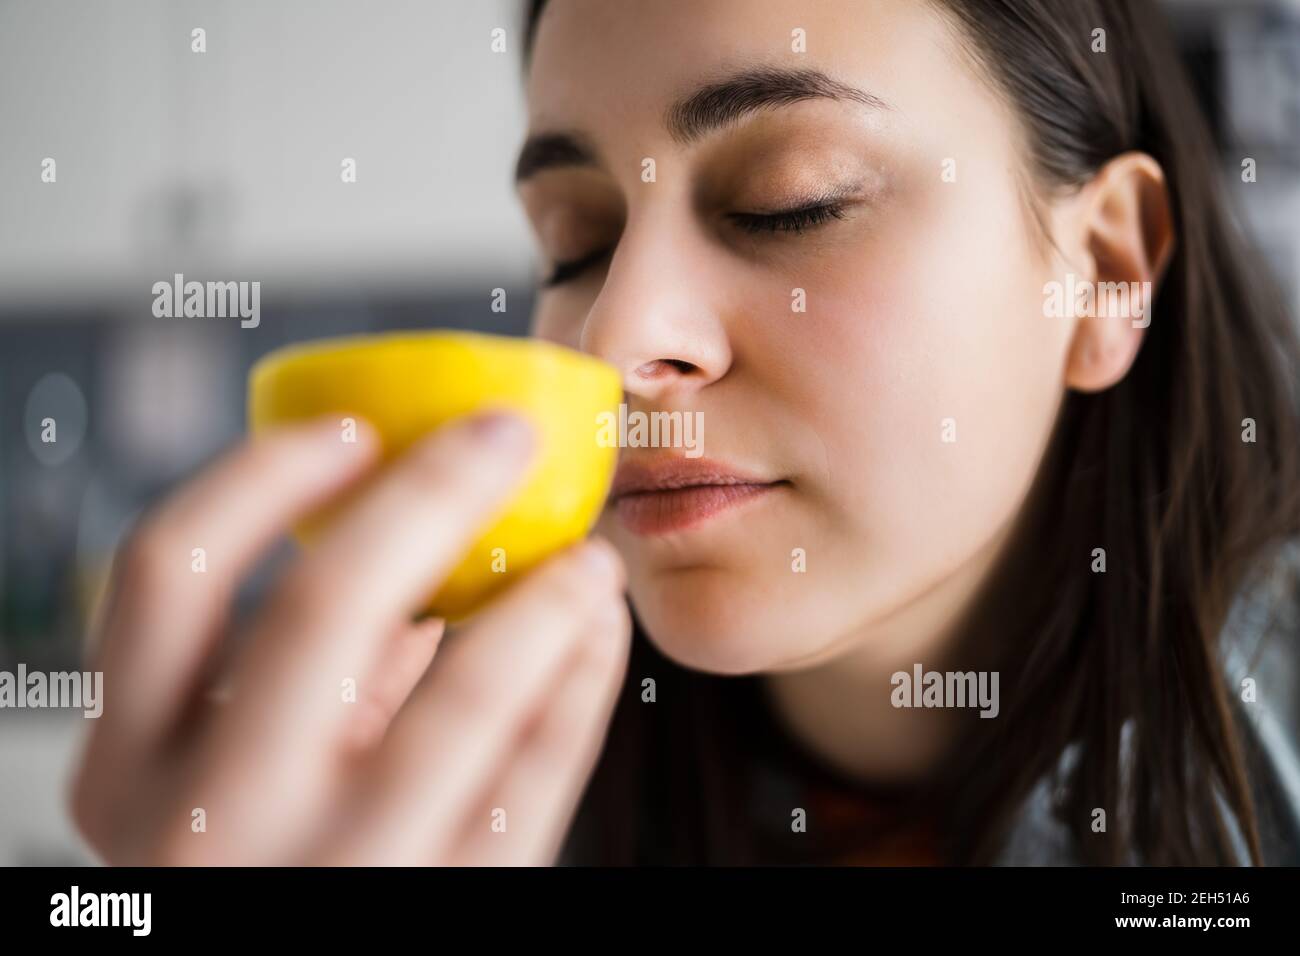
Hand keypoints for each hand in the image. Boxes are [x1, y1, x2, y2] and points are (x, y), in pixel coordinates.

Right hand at [68, 412, 629, 864]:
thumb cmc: (259, 863)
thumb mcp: (219, 778)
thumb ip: (285, 674)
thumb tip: (401, 537)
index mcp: (128, 769)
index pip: (170, 570)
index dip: (263, 474)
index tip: (353, 426)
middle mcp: (211, 823)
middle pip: (322, 607)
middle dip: (432, 495)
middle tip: (507, 435)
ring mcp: (334, 874)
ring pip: (464, 702)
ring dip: (543, 599)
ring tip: (589, 551)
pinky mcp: (444, 906)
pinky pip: (536, 785)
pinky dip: (581, 690)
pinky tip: (599, 634)